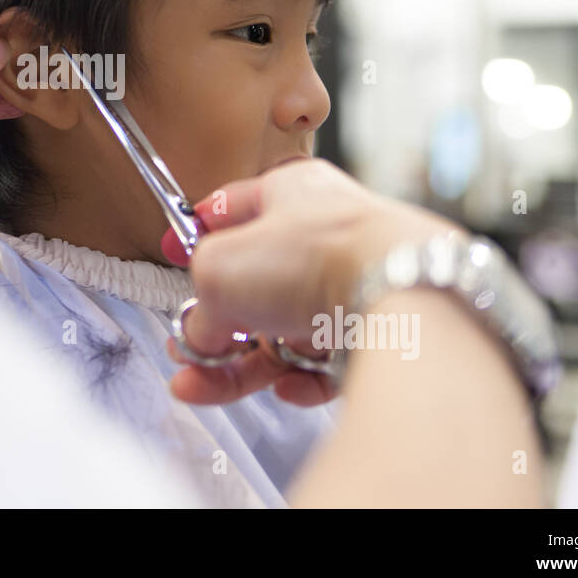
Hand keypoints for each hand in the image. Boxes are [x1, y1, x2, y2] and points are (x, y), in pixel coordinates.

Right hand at [163, 159, 461, 406]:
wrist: (405, 301)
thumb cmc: (319, 257)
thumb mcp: (217, 271)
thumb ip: (199, 302)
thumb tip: (200, 336)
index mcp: (294, 190)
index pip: (234, 206)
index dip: (197, 233)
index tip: (173, 254)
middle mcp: (331, 233)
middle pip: (258, 282)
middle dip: (216, 323)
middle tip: (189, 348)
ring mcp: (359, 282)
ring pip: (288, 328)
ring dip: (244, 364)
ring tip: (206, 387)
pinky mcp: (385, 331)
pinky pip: (330, 361)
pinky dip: (302, 379)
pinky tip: (287, 387)